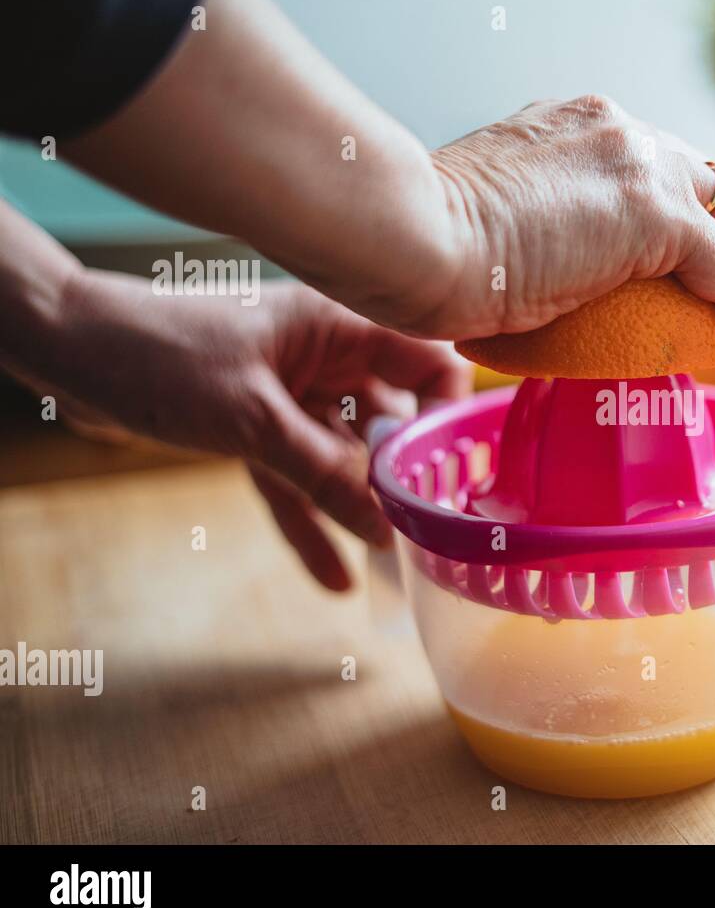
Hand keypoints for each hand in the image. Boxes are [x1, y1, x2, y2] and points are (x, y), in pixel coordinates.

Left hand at [37, 270, 468, 590]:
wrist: (67, 351)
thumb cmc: (159, 354)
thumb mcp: (252, 419)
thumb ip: (325, 474)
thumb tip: (387, 527)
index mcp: (337, 326)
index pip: (427, 360)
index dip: (447, 410)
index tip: (453, 468)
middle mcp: (325, 358)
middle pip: (391, 420)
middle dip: (408, 477)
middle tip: (432, 532)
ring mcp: (292, 395)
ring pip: (345, 460)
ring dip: (362, 511)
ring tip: (396, 568)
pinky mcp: (257, 430)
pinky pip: (299, 482)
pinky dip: (311, 524)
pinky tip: (334, 581)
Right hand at [426, 95, 714, 374]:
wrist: (413, 239)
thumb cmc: (424, 248)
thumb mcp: (491, 224)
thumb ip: (527, 232)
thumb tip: (531, 285)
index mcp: (575, 126)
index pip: (655, 163)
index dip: (684, 217)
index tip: (681, 272)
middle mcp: (616, 128)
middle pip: (710, 177)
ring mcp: (639, 162)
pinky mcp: (656, 213)